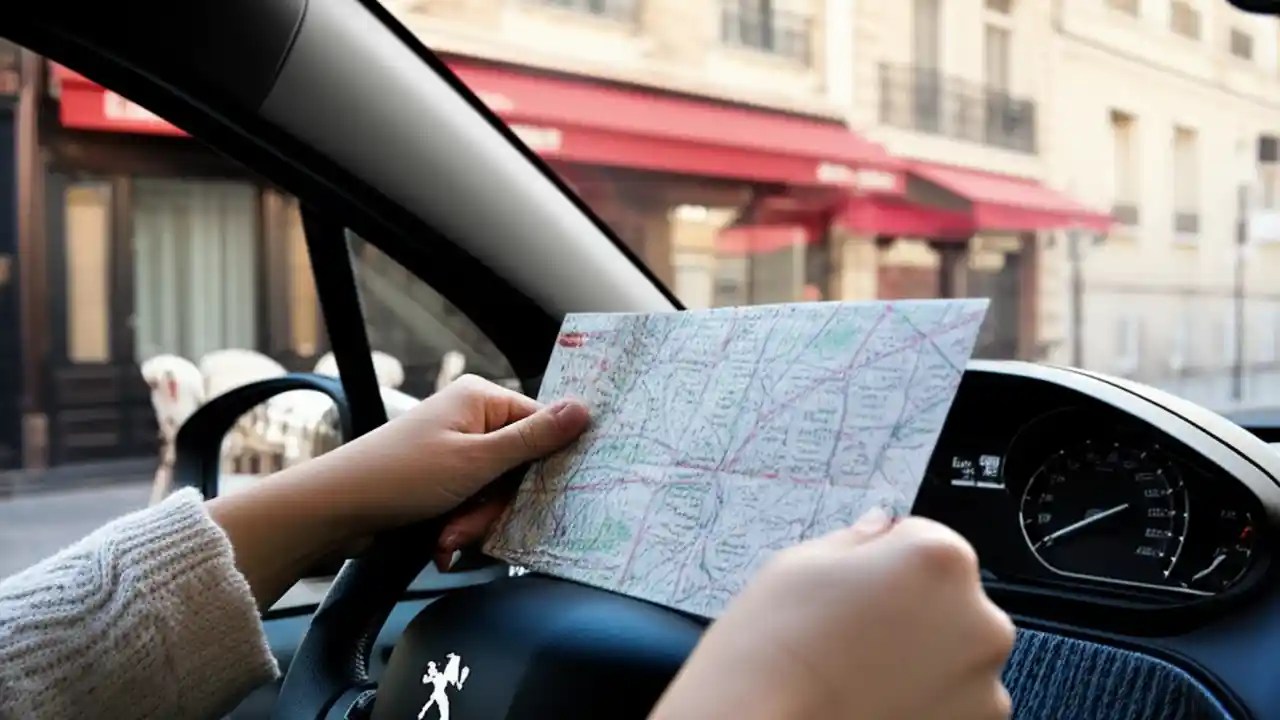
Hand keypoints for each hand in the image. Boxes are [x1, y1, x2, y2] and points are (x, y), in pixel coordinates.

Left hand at [208, 374, 588, 608]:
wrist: (335, 510)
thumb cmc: (399, 476)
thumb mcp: (477, 461)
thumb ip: (534, 439)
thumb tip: (584, 409)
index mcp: (481, 400)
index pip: (542, 426)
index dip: (545, 465)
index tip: (545, 494)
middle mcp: (471, 421)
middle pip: (519, 468)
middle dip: (498, 506)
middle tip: (472, 523)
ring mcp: (456, 452)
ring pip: (496, 494)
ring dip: (476, 523)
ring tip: (447, 536)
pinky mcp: (443, 481)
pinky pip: (473, 506)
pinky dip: (460, 527)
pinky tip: (440, 542)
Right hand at [650, 512, 1014, 719]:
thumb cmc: (776, 648)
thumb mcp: (802, 562)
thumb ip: (858, 538)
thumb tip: (879, 528)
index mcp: (938, 559)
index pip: (924, 537)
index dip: (884, 557)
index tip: (858, 581)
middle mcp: (978, 618)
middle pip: (949, 594)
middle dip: (912, 605)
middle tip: (855, 628)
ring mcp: (982, 681)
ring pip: (955, 648)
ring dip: (923, 652)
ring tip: (861, 667)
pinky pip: (957, 696)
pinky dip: (927, 696)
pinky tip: (876, 695)